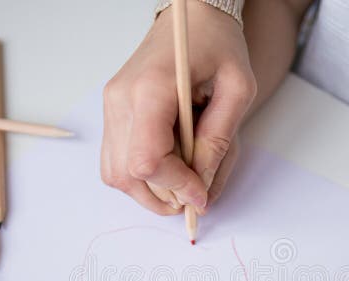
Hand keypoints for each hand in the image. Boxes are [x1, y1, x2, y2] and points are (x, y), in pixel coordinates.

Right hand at [101, 0, 256, 214]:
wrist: (192, 17)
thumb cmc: (217, 45)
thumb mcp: (237, 90)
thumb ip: (219, 141)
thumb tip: (201, 188)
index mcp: (151, 90)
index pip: (148, 161)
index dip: (176, 186)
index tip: (201, 195)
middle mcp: (121, 99)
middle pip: (127, 175)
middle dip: (163, 196)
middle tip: (194, 196)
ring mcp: (111, 106)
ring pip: (115, 174)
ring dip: (149, 192)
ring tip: (182, 184)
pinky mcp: (112, 112)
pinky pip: (115, 161)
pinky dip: (140, 177)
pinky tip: (167, 169)